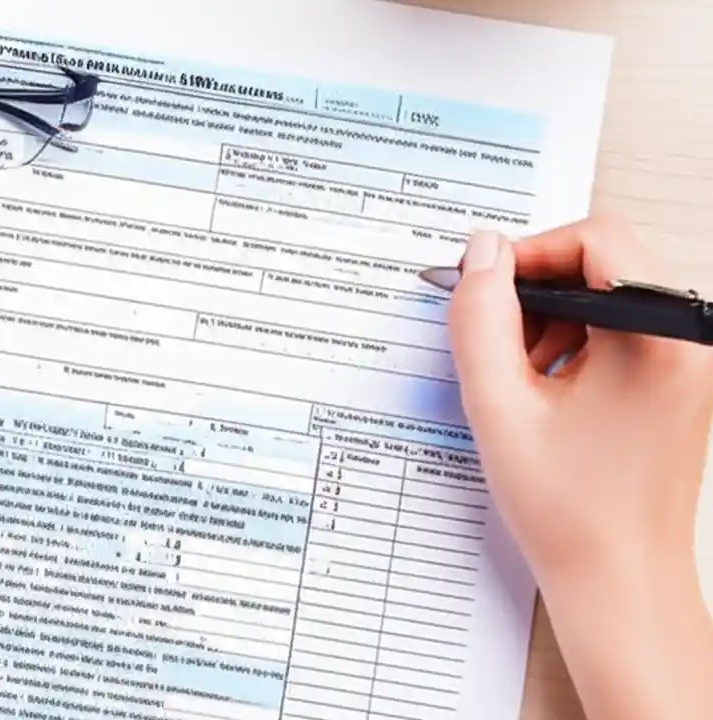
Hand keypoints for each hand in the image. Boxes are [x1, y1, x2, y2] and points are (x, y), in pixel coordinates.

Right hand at [448, 217, 712, 719]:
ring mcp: (689, 362)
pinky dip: (575, 343)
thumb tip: (482, 254)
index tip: (484, 286)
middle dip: (537, 291)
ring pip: (610, 294)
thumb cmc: (572, 511)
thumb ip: (480, 317)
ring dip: (552, 319)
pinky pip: (623, 328)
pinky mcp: (679, 380)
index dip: (528, 254)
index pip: (596, 238)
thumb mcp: (499, 405)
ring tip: (519, 376)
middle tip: (494, 339)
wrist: (618, 579)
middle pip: (605, 261)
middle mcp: (689, 341)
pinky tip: (545, 390)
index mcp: (659, 337)